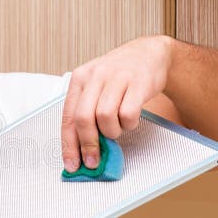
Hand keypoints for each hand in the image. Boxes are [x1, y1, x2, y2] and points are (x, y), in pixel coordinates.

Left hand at [61, 36, 172, 171]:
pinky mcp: (138, 83)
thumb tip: (80, 149)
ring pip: (105, 117)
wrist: (149, 53)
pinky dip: (129, 125)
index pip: (68, 117)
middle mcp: (95, 76)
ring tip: (117, 128)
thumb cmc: (118, 76)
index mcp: (79, 78)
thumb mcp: (95, 87)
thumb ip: (86, 113)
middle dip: (88, 145)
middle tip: (95, 159)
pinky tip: (129, 120)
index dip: (69, 145)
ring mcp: (117, 78)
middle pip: (84, 118)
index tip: (72, 165)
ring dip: (112, 132)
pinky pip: (128, 114)